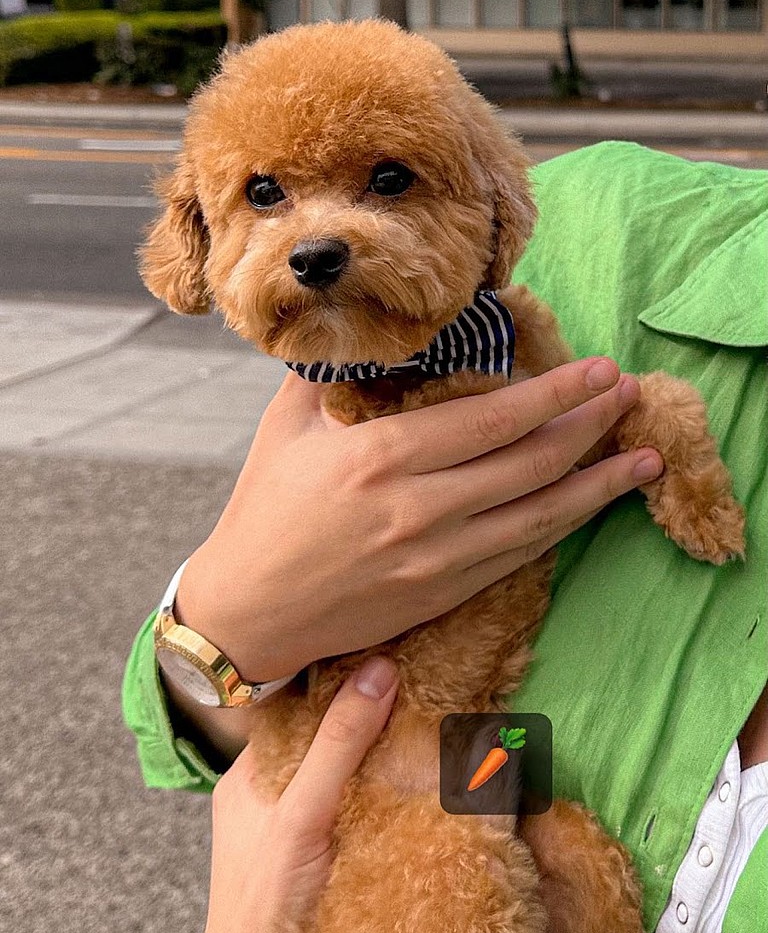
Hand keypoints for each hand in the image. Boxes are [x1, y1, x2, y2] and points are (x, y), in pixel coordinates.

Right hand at [178, 357, 661, 692]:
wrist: (248, 611)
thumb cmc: (263, 511)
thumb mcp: (287, 426)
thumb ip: (331, 371)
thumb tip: (363, 321)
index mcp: (381, 457)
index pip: (492, 418)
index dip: (555, 392)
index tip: (597, 368)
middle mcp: (419, 509)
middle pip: (530, 462)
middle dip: (590, 424)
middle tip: (629, 395)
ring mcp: (437, 559)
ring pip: (540, 516)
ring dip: (598, 485)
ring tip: (642, 459)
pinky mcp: (443, 594)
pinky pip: (519, 556)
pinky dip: (561, 527)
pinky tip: (589, 506)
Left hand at [202, 655, 398, 932]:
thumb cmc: (264, 899)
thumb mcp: (299, 810)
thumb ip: (337, 745)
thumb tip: (379, 671)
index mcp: (247, 776)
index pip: (293, 709)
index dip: (332, 679)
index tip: (377, 652)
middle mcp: (270, 795)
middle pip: (324, 738)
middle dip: (366, 713)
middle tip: (412, 678)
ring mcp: (301, 827)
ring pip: (347, 770)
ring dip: (383, 751)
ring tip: (424, 714)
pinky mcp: (331, 855)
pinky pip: (363, 805)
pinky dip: (389, 787)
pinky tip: (419, 774)